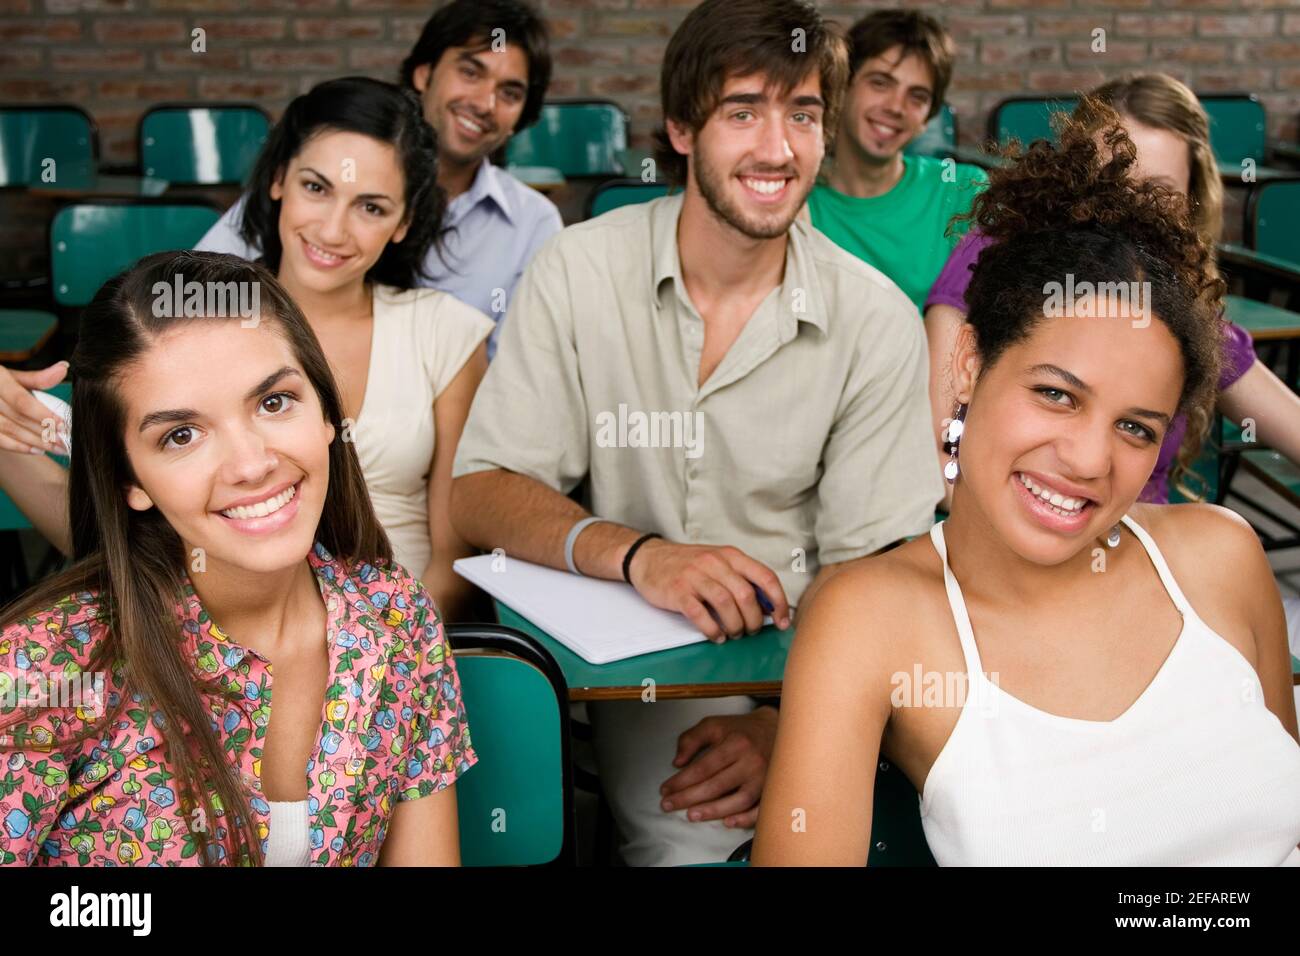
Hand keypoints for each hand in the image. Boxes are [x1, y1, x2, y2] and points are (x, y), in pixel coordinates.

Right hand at [0, 362, 69, 454]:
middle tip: (64, 441)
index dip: (43, 414)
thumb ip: (37, 377)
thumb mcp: (11, 376)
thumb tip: (64, 368)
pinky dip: (17, 446)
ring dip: (34, 441)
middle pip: (17, 417)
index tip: (63, 425)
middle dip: (44, 431)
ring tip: (55, 447)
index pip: (21, 401)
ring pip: (8, 430)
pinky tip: (36, 450)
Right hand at [627, 539, 790, 638]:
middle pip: (746, 595)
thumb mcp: (718, 562)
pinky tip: (716, 636)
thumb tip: (768, 605)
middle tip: (751, 630)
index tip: (782, 620)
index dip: (779, 602)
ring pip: (725, 604)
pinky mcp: (678, 592)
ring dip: (735, 625)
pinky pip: (700, 614)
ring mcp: (695, 577)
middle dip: (754, 619)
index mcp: (730, 555)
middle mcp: (714, 563)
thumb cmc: (688, 564)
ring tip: (734, 634)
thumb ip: (741, 578)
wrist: (648, 557)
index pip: (765, 577)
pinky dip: (712, 630)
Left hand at [658, 707, 778, 828]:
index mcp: (736, 743)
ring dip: (713, 811)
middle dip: (689, 798)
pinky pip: (761, 810)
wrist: (777, 729)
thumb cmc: (741, 730)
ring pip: (738, 801)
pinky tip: (728, 822)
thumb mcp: (714, 724)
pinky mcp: (773, 789)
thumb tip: (677, 762)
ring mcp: (765, 777)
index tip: (665, 789)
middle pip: (717, 785)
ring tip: (691, 815)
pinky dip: (745, 819)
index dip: (681, 780)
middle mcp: (751, 761)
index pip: (703, 767)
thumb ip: (692, 739)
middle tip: (668, 805)